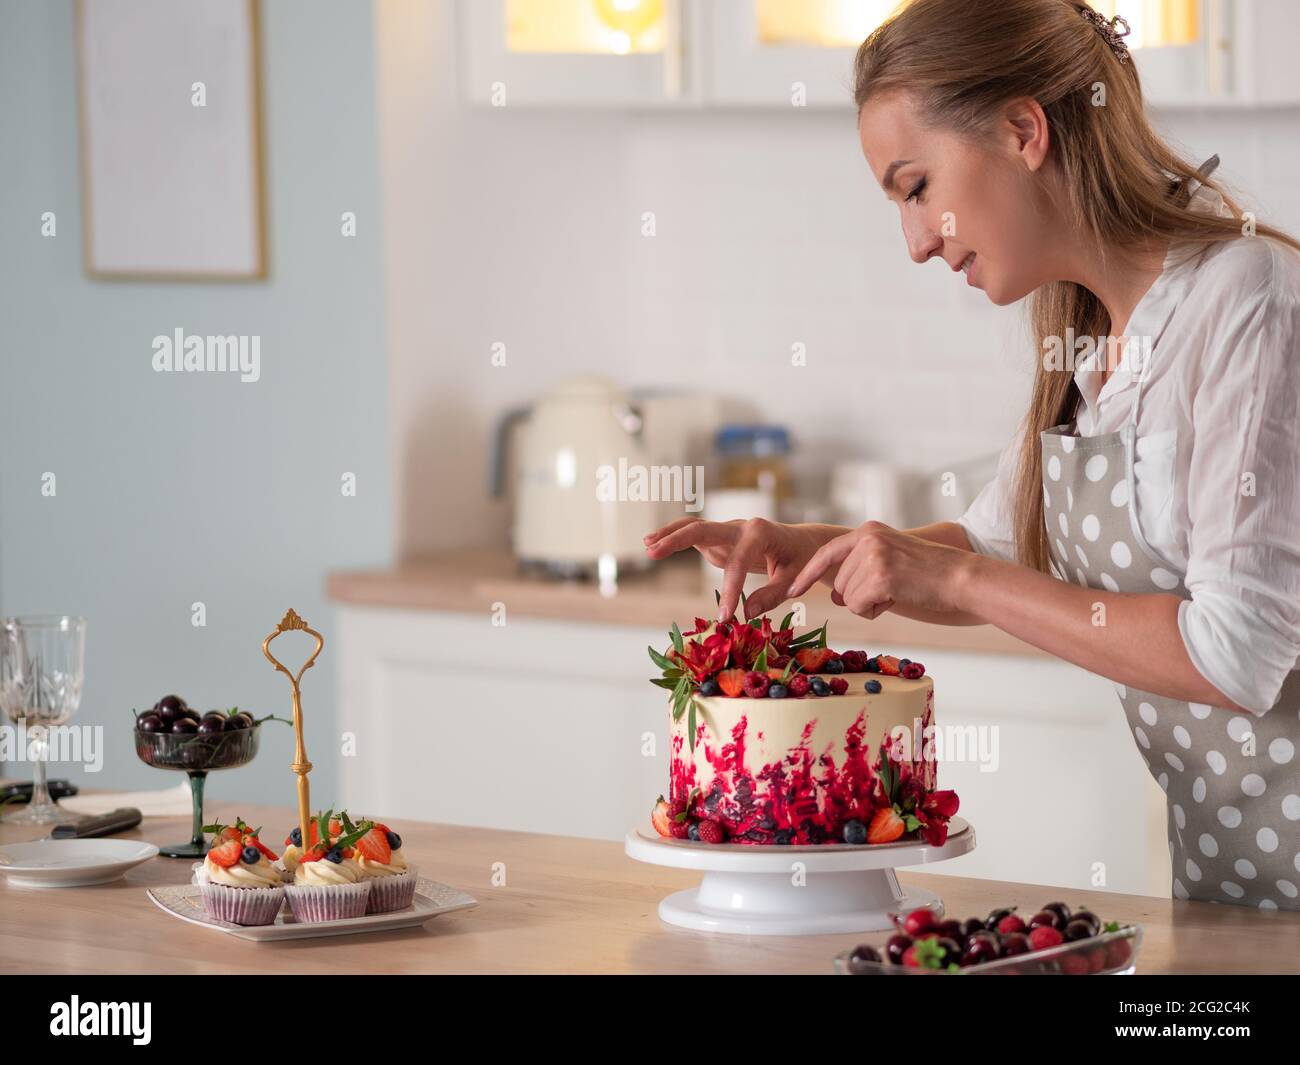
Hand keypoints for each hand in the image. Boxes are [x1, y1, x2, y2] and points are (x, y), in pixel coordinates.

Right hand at [643, 517, 826, 621]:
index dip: (731, 590)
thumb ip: (772, 595)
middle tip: (653, 552)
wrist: (803, 542)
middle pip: (703, 529)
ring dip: (669, 534)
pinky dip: (675, 537)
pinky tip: (655, 544)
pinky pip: (694, 535)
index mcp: (760, 533)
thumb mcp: (794, 578)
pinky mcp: (720, 539)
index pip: (739, 563)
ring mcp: (727, 531)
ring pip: (693, 527)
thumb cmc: (800, 559)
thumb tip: (747, 613)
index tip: (725, 616)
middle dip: (677, 540)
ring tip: (648, 546)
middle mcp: (740, 526)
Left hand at [786, 521, 975, 619]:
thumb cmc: (929, 574)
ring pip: (847, 597)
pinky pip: (858, 607)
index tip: (792, 591)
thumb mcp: (891, 557)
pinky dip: (874, 611)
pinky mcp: (880, 576)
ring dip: (868, 604)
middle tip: (891, 589)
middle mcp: (867, 539)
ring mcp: (873, 556)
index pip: (827, 553)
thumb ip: (861, 568)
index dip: (808, 575)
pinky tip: (898, 598)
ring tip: (898, 591)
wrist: (960, 576)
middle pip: (838, 582)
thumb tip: (836, 596)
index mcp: (868, 531)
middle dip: (858, 596)